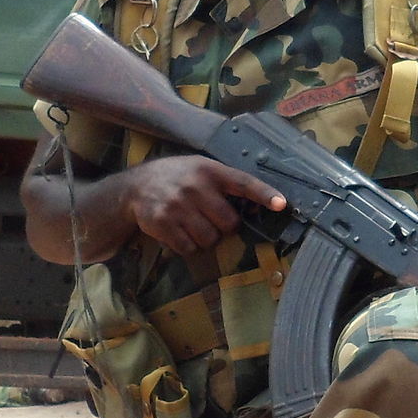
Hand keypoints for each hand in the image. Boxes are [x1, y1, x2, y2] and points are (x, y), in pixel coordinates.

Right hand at [116, 156, 285, 254]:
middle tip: (210, 219)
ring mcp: (178, 206)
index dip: (264, 194)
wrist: (136, 186)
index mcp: (210, 170)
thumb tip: (258, 205)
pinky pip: (189, 248)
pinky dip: (187, 246)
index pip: (243, 183)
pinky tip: (178, 231)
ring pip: (210, 240)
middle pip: (229, 223)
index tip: (281, 204)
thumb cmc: (177, 178)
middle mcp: (195, 186)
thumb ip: (224, 183)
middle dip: (223, 227)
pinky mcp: (163, 223)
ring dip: (204, 239)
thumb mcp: (200, 169)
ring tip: (191, 224)